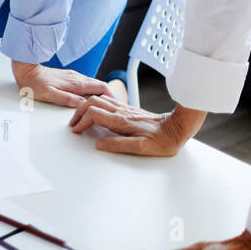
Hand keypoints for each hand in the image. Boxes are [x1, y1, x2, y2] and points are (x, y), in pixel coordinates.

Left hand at [12, 60, 116, 108]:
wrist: (26, 70)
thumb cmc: (36, 84)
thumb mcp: (51, 95)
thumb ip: (68, 100)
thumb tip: (83, 105)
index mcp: (75, 83)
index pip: (100, 87)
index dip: (111, 95)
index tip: (118, 104)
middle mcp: (77, 78)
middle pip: (100, 85)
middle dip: (110, 95)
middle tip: (117, 106)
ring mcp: (73, 76)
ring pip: (94, 84)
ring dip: (102, 93)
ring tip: (107, 104)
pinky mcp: (69, 77)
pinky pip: (87, 83)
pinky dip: (94, 90)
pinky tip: (92, 97)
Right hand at [67, 96, 204, 154]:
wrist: (177, 127)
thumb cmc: (163, 140)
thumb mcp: (142, 148)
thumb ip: (119, 145)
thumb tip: (99, 144)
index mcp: (121, 121)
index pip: (94, 115)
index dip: (81, 122)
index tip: (76, 131)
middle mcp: (121, 112)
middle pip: (92, 103)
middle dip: (79, 112)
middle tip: (73, 124)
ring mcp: (124, 109)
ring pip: (99, 100)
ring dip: (86, 107)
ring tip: (80, 118)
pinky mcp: (128, 110)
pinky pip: (107, 102)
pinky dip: (95, 105)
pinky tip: (96, 113)